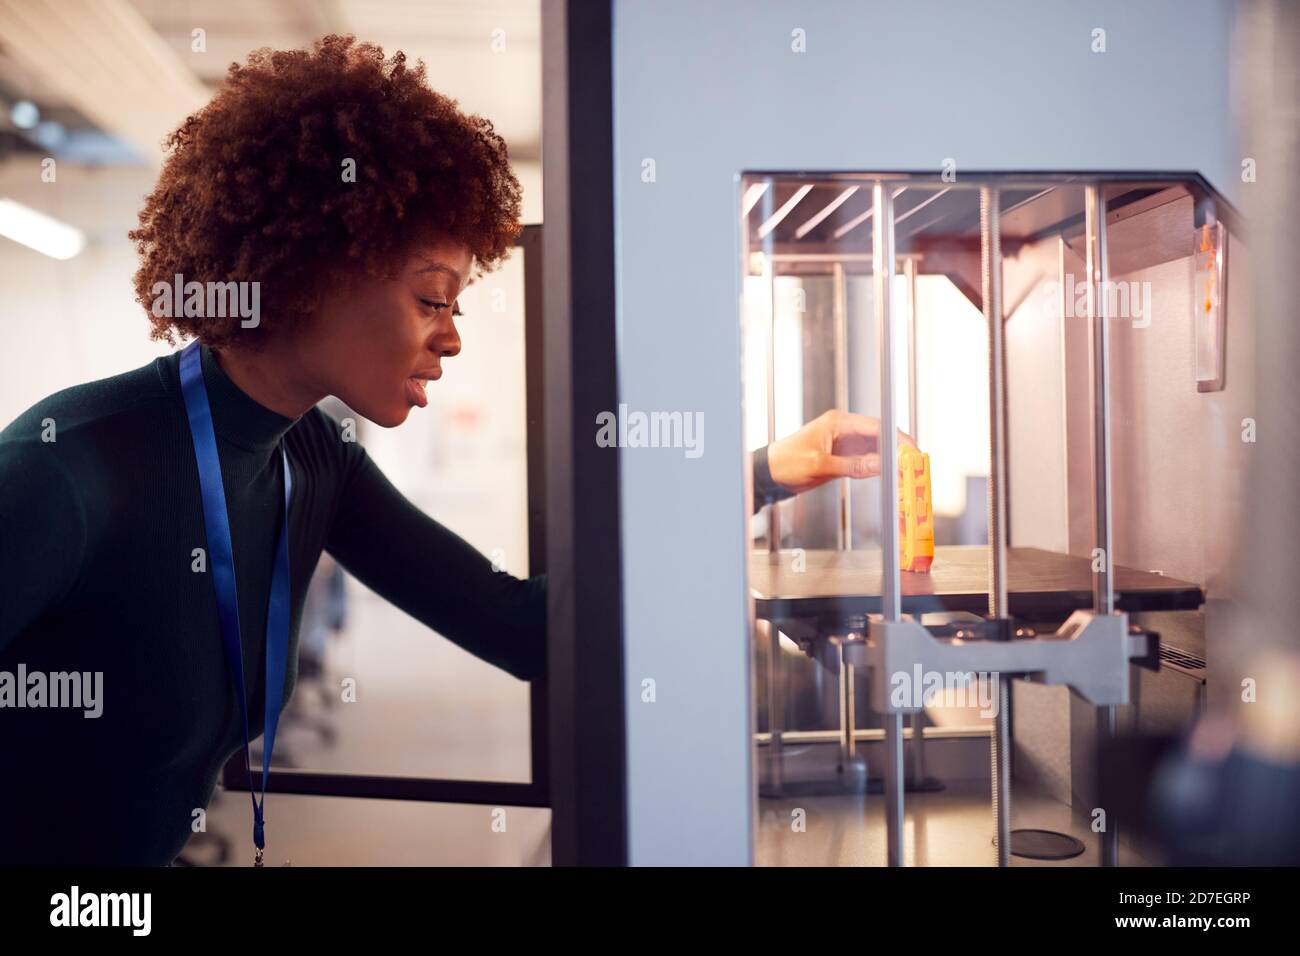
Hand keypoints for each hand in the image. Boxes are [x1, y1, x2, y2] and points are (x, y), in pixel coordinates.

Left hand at [766, 410, 916, 494]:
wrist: (769, 473)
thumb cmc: (786, 463)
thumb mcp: (820, 466)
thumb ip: (852, 466)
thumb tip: (881, 466)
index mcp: (837, 423)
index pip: (876, 427)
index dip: (898, 439)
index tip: (912, 451)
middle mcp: (843, 429)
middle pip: (880, 436)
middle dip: (899, 450)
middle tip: (915, 465)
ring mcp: (843, 442)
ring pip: (876, 448)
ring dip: (890, 460)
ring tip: (906, 473)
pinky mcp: (842, 455)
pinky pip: (866, 458)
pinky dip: (879, 467)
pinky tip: (889, 476)